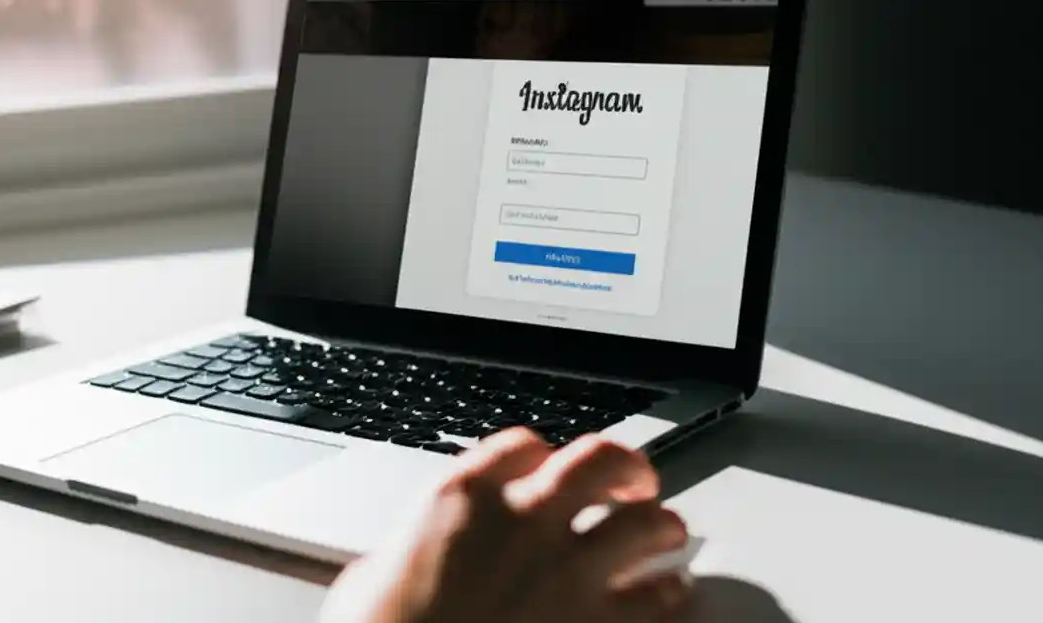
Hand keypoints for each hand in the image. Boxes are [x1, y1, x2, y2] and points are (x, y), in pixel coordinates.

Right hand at [320, 428, 689, 622]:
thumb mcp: (373, 574)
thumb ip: (415, 550)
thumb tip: (413, 559)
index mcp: (463, 495)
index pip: (523, 446)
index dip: (541, 456)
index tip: (545, 468)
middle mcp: (523, 519)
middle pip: (599, 461)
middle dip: (624, 468)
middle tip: (632, 481)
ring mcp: (565, 572)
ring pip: (645, 522)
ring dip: (660, 525)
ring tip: (664, 532)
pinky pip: (656, 598)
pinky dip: (668, 592)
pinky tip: (669, 593)